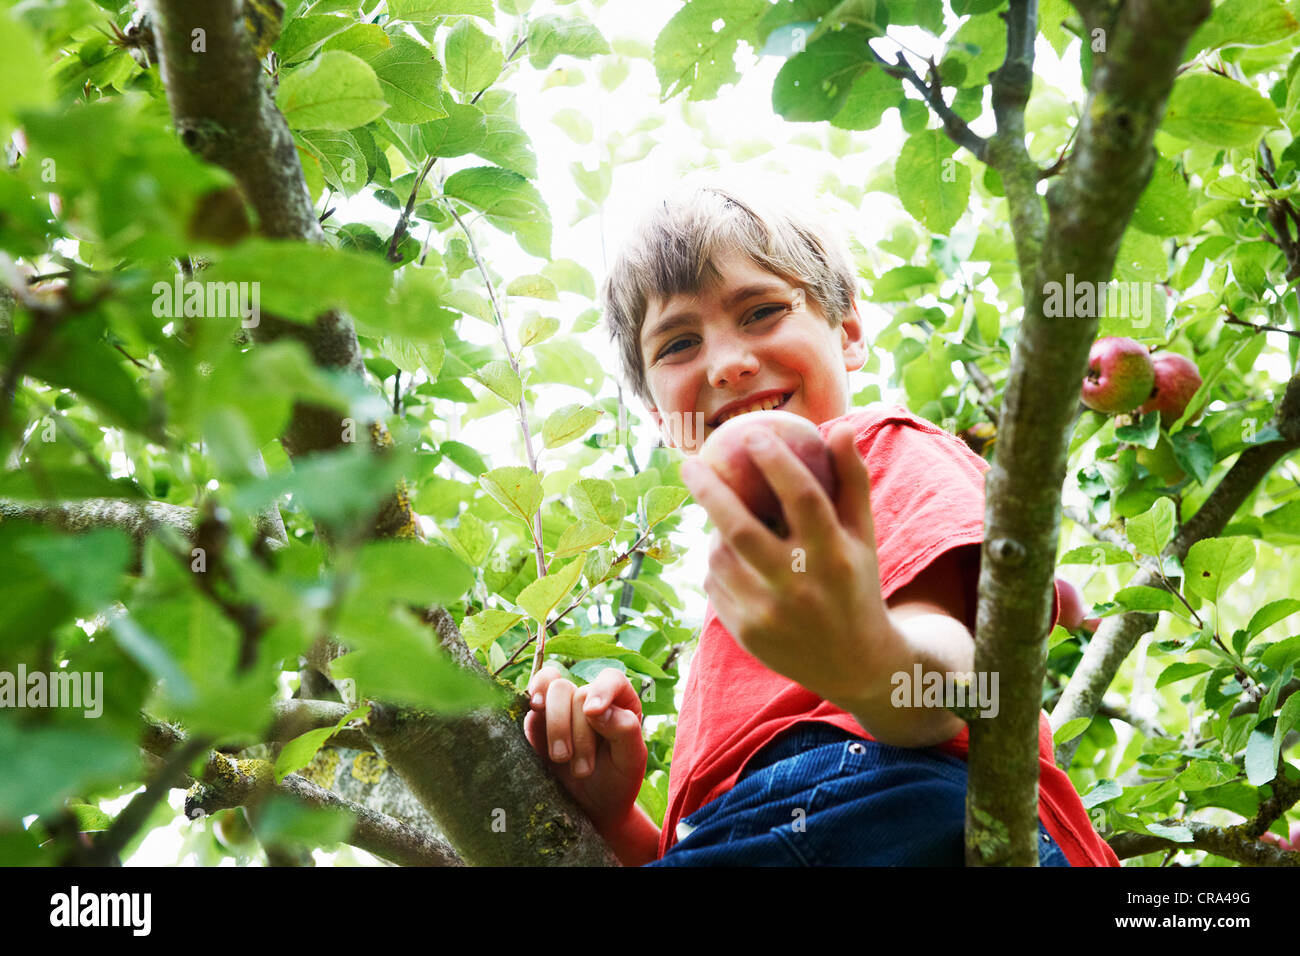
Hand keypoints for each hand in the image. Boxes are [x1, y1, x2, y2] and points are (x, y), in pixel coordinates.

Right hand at [523, 666, 647, 834]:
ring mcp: (561, 707)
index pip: (611, 680)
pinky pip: (532, 694)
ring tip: (561, 758)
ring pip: (553, 689)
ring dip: (556, 726)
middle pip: (576, 693)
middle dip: (578, 733)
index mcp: (619, 703)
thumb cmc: (616, 781)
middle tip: (583, 771)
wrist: (589, 809)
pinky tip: (534, 709)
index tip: (592, 712)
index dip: (601, 690)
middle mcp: (589, 700)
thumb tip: (597, 709)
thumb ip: (625, 730)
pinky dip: (533, 697)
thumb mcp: (631, 761)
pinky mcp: (538, 720)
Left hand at [680, 421, 904, 708]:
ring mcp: (770, 614)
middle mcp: (801, 586)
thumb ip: (852, 481)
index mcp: (835, 555)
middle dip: (708, 490)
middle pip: (741, 529)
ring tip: (724, 519)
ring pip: (721, 556)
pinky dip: (717, 564)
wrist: (856, 664)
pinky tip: (731, 559)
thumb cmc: (857, 583)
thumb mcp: (862, 536)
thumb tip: (841, 427)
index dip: (776, 461)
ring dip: (714, 532)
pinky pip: (715, 584)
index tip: (750, 433)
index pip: (803, 498)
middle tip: (689, 461)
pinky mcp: (747, 634)